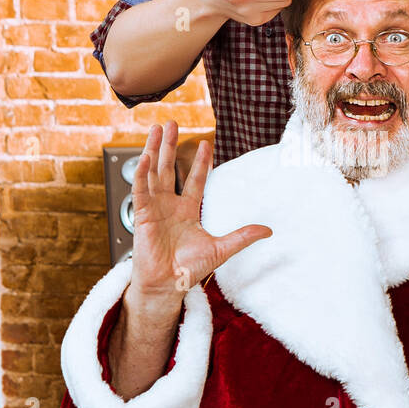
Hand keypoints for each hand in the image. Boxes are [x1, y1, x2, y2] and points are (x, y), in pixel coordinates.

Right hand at [129, 119, 271, 301]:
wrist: (168, 284)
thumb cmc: (188, 270)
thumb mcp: (221, 249)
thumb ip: (242, 237)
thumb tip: (268, 230)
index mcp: (187, 211)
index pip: (195, 180)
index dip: (200, 162)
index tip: (205, 143)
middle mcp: (170, 205)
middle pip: (170, 168)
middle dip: (170, 146)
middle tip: (172, 123)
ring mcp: (155, 208)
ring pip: (154, 172)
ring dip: (154, 150)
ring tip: (157, 129)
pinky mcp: (143, 215)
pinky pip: (141, 190)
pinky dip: (143, 173)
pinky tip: (146, 157)